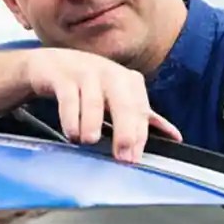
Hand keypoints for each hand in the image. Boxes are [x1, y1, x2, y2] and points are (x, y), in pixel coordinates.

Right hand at [21, 48, 182, 161]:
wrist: (47, 65)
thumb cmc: (87, 85)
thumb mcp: (116, 98)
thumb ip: (142, 116)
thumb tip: (175, 136)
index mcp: (128, 80)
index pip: (140, 110)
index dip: (139, 135)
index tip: (134, 158)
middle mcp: (110, 73)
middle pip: (123, 103)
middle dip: (125, 130)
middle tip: (122, 156)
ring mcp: (85, 71)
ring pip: (94, 100)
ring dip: (92, 122)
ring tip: (89, 141)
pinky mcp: (61, 75)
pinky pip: (68, 97)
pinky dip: (70, 116)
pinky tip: (72, 133)